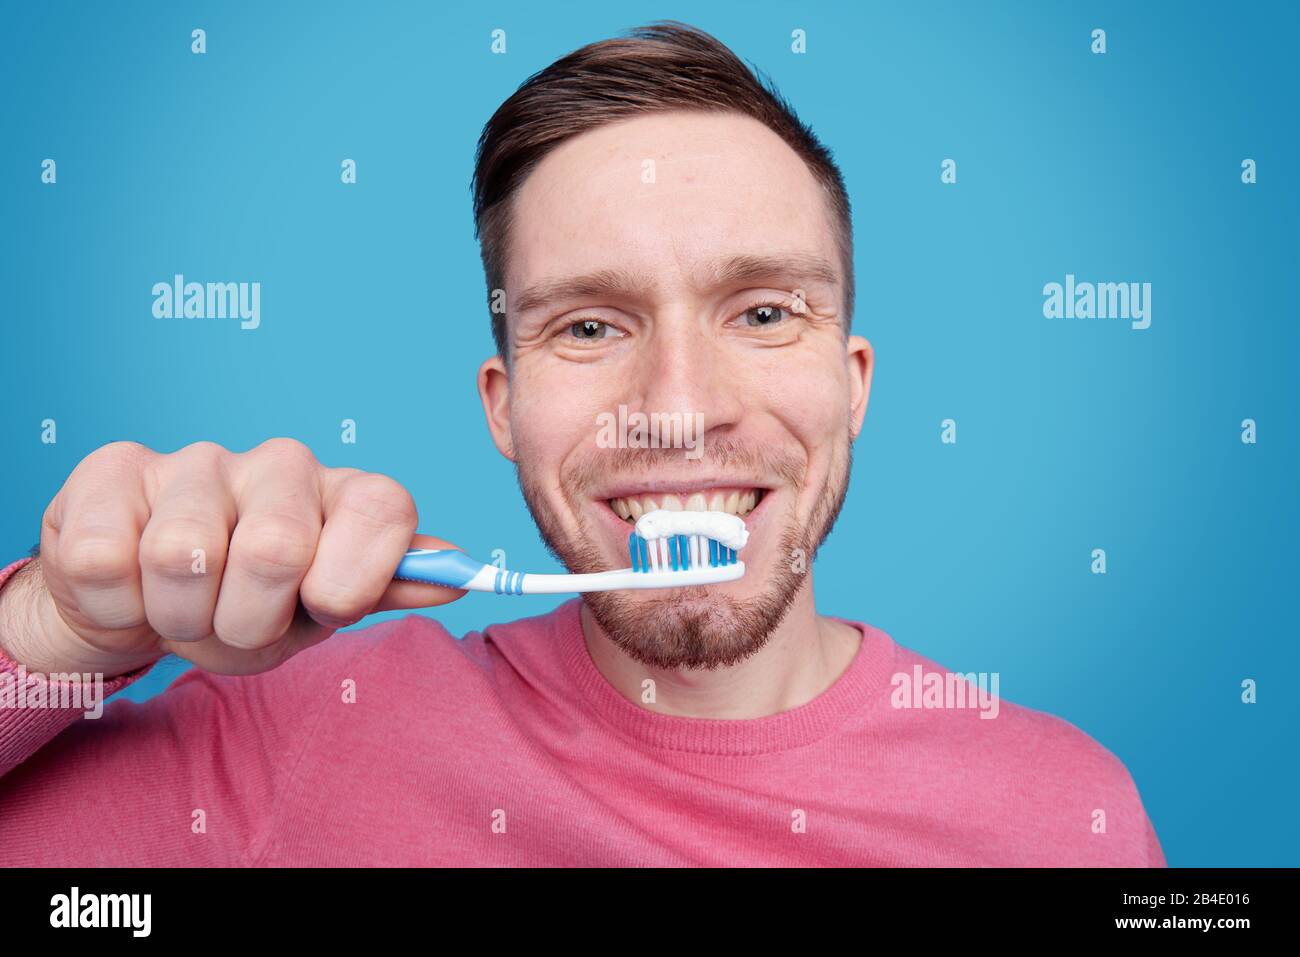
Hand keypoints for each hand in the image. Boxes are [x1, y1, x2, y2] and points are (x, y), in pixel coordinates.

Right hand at [0, 439, 463, 677]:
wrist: (138, 604)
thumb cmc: (243, 605)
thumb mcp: (319, 612)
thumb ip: (386, 589)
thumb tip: (458, 576)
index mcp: (342, 494)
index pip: (385, 507)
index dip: (357, 575)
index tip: (327, 607)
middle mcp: (279, 464)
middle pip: (276, 548)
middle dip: (247, 621)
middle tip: (236, 622)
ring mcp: (196, 461)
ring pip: (186, 557)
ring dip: (179, 616)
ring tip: (183, 606)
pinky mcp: (113, 472)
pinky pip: (109, 559)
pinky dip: (117, 603)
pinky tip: (128, 587)